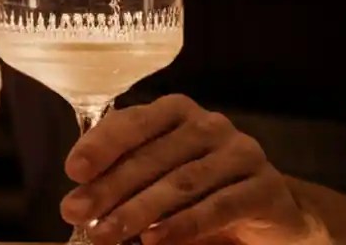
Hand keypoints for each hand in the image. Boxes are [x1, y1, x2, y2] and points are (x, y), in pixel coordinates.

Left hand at [60, 94, 316, 244]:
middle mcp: (211, 125)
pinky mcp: (265, 188)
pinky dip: (183, 224)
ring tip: (106, 234)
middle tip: (77, 213)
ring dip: (139, 210)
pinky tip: (154, 240)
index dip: (102, 144)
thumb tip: (81, 201)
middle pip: (154, 155)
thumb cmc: (203, 195)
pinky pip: (219, 206)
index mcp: (178, 114)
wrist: (272, 215)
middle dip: (110, 187)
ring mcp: (241, 154)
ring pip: (183, 182)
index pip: (135, 121)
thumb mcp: (161, 182)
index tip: (73, 171)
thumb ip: (128, 182)